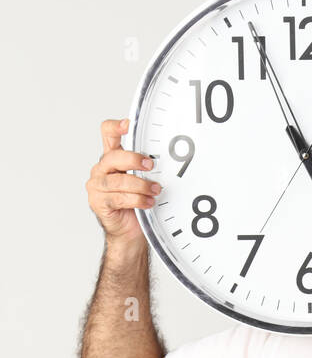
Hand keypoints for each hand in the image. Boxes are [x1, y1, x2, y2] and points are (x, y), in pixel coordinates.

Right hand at [86, 118, 160, 243]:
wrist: (130, 233)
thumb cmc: (137, 205)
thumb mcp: (144, 182)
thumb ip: (147, 168)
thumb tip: (168, 160)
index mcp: (112, 159)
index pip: (107, 133)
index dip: (116, 126)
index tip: (129, 125)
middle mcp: (102, 170)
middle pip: (114, 157)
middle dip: (134, 160)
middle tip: (151, 166)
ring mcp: (97, 186)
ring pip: (118, 180)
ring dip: (140, 186)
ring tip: (155, 191)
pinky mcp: (99, 202)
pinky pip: (118, 198)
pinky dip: (137, 200)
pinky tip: (148, 203)